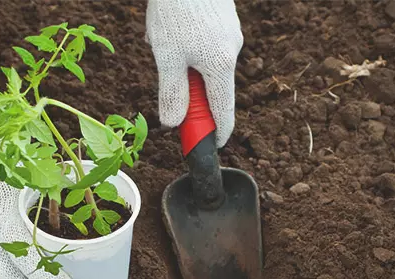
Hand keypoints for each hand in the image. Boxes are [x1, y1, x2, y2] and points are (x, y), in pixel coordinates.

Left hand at [146, 0, 243, 147]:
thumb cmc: (175, 8)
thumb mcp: (166, 56)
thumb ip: (172, 92)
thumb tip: (173, 123)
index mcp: (220, 66)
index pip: (224, 113)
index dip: (216, 134)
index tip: (209, 147)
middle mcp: (232, 52)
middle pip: (213, 90)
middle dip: (188, 93)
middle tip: (167, 81)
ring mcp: (230, 35)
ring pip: (205, 66)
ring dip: (182, 66)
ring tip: (163, 42)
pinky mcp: (224, 21)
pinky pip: (204, 47)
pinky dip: (186, 49)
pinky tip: (171, 30)